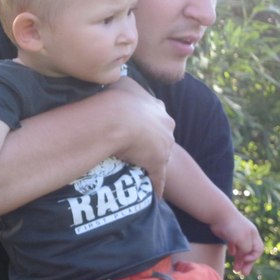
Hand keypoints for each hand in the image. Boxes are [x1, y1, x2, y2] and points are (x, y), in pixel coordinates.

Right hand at [105, 77, 175, 197]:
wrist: (117, 117)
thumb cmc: (115, 97)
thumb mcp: (122, 82)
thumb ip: (125, 86)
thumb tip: (118, 85)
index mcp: (156, 107)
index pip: (154, 116)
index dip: (145, 122)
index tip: (136, 127)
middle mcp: (165, 125)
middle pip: (161, 136)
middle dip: (152, 142)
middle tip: (136, 149)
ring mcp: (163, 145)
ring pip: (160, 157)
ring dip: (151, 163)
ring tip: (139, 171)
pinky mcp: (157, 163)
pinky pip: (158, 178)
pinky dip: (156, 187)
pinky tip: (153, 196)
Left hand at [210, 211, 263, 275]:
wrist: (218, 214)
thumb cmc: (232, 227)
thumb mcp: (243, 241)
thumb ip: (247, 250)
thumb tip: (245, 258)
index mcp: (253, 235)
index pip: (258, 250)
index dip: (253, 258)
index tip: (245, 260)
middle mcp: (246, 235)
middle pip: (249, 252)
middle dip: (247, 263)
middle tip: (243, 274)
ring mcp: (237, 234)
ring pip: (241, 250)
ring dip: (239, 260)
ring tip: (236, 269)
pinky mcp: (228, 234)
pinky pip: (234, 245)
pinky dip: (234, 251)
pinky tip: (231, 253)